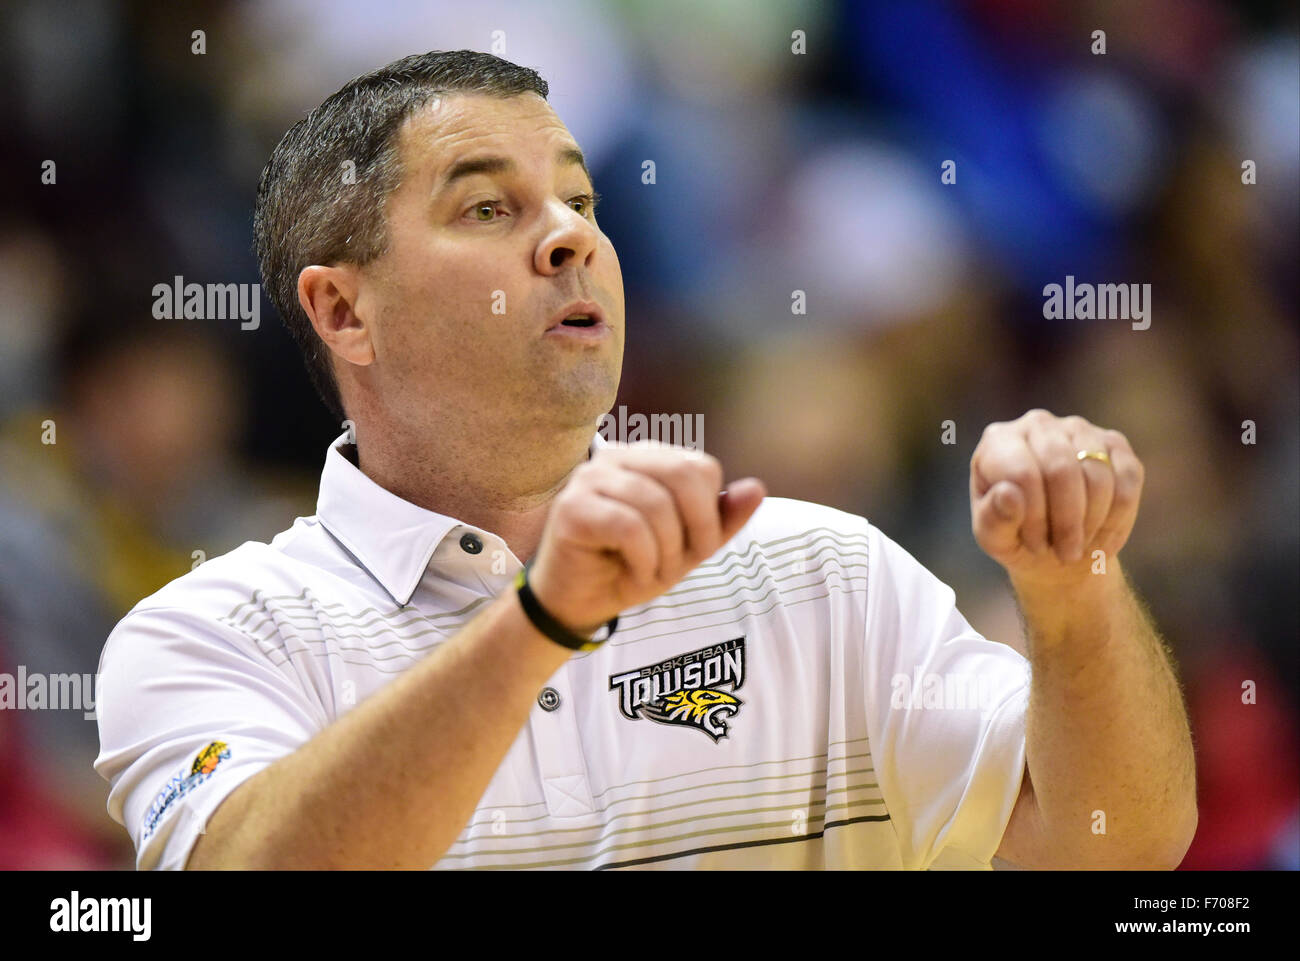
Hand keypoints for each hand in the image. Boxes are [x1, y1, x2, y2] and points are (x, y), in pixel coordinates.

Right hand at [528, 441, 766, 633]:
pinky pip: (629, 527)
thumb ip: (722, 519)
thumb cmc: (630, 567)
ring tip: (650, 571)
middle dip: (695, 530)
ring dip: (665, 553)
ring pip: (656, 505)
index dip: (710, 515)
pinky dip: (642, 560)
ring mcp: (589, 478)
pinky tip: (632, 572)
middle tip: (678, 564)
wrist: (578, 603)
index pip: (701, 468)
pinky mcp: (571, 508)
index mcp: (646, 457)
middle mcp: (616, 457)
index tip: (693, 549)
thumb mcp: (687, 547)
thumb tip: (757, 488)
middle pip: (684, 476)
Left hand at [970, 410, 1143, 586]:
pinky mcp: (1113, 443)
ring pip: (1098, 476)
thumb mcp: (995, 538)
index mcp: (998, 441)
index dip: (1035, 517)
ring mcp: (1078, 429)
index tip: (1036, 546)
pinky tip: (1102, 539)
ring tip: (1079, 547)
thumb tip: (1008, 495)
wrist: (1054, 545)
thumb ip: (993, 519)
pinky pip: (1128, 478)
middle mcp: (1037, 424)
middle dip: (1068, 522)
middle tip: (1066, 555)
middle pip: (1062, 470)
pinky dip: (1119, 517)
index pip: (1023, 474)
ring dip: (1093, 522)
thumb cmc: (1015, 536)